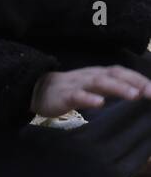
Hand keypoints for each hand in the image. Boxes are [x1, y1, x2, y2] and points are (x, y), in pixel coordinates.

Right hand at [31, 65, 150, 117]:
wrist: (36, 89)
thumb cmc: (71, 90)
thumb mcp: (94, 86)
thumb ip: (113, 88)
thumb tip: (139, 94)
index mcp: (98, 74)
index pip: (122, 72)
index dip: (139, 79)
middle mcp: (90, 76)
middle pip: (114, 75)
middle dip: (134, 83)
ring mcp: (76, 85)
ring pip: (98, 82)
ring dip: (118, 88)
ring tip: (133, 96)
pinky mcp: (63, 95)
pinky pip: (76, 95)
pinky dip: (88, 98)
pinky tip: (99, 103)